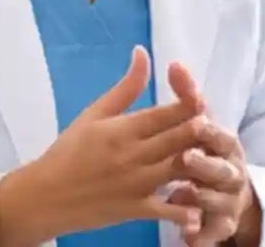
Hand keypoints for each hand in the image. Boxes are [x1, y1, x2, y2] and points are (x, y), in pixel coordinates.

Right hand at [0, 46, 206, 246]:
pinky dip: (183, 212)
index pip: (164, 114)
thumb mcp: (94, 114)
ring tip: (220, 161)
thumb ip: (126, 86)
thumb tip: (143, 52)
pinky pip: (164, 212)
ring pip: (178, 172)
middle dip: (201, 133)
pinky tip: (200, 210)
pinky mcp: (134, 209)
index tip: (204, 101)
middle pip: (177, 140)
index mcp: (122, 129)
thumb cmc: (69, 151)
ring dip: (201, 167)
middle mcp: (131, 155)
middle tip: (219, 127)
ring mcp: (135, 184)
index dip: (189, 106)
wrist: (44, 196)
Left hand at [166, 66, 262, 246]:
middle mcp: (232, 172)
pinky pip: (213, 232)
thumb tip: (174, 63)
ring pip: (217, 201)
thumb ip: (188, 96)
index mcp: (226, 145)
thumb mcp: (199, 125)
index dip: (210, 130)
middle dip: (205, 165)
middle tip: (185, 159)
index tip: (196, 123)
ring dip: (201, 198)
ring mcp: (227, 200)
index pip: (220, 135)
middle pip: (221, 169)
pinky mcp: (220, 225)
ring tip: (179, 196)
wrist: (230, 194)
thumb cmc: (208, 152)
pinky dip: (202, 235)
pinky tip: (187, 237)